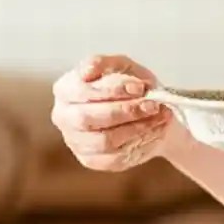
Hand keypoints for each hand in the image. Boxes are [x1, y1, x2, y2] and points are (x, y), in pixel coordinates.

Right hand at [51, 54, 187, 171]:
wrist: (146, 113)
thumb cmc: (128, 88)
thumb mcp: (121, 66)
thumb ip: (106, 63)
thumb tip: (89, 70)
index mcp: (65, 89)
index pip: (81, 90)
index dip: (111, 90)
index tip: (139, 87)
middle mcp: (64, 117)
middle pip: (87, 118)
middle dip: (124, 111)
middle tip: (152, 105)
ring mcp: (76, 142)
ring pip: (104, 140)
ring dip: (136, 128)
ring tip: (158, 116)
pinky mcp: (92, 160)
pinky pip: (116, 157)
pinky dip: (140, 143)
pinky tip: (154, 130)